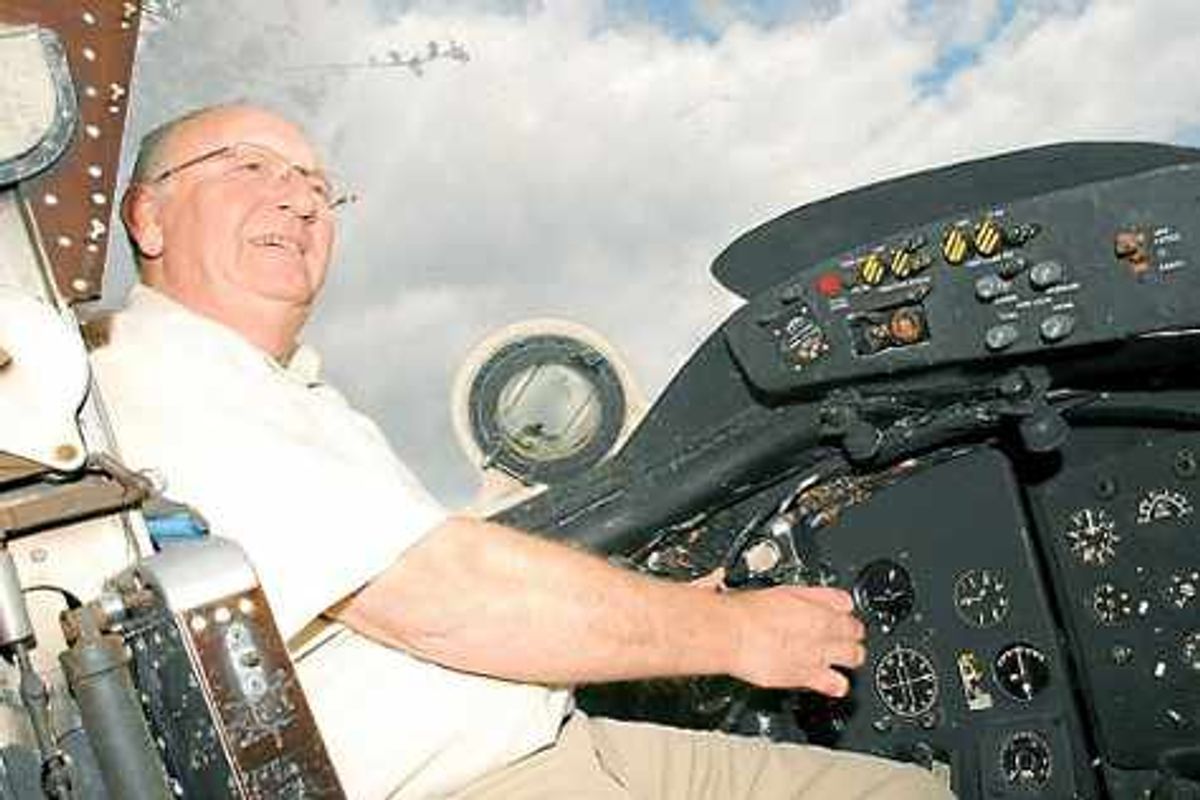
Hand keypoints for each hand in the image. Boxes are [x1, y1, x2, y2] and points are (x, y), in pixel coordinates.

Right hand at [723, 585, 865, 696]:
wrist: (731, 634)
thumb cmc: (746, 612)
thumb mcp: (782, 591)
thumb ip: (813, 596)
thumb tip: (828, 598)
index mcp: (818, 606)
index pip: (848, 607)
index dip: (843, 613)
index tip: (837, 616)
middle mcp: (824, 630)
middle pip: (855, 633)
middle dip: (850, 635)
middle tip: (840, 637)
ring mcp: (818, 655)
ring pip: (854, 657)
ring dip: (849, 657)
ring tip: (836, 658)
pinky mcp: (807, 677)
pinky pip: (837, 685)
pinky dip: (837, 684)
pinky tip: (830, 682)